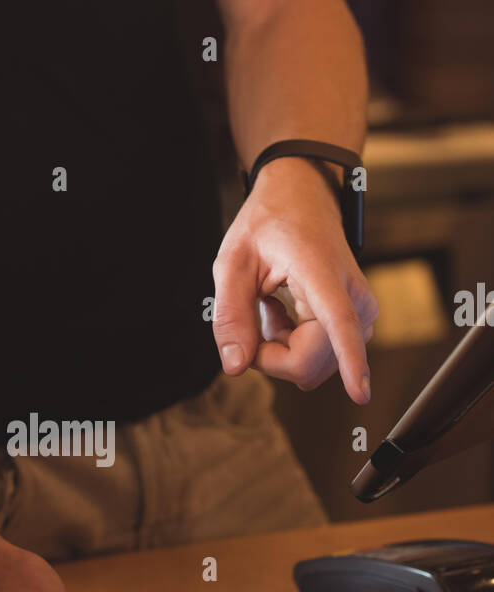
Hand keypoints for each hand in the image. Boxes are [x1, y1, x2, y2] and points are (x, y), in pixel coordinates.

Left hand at [212, 157, 377, 403]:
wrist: (303, 197)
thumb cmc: (269, 224)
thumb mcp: (232, 262)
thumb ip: (230, 316)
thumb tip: (235, 366)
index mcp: (322, 274)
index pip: (339, 324)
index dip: (350, 363)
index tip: (360, 394)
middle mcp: (353, 296)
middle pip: (309, 362)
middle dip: (270, 355)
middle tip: (255, 316)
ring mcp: (362, 311)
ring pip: (314, 365)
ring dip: (282, 349)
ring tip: (272, 307)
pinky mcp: (360, 323)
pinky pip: (321, 357)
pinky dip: (294, 345)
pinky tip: (285, 312)